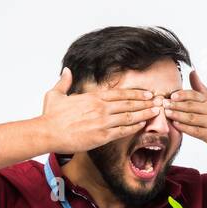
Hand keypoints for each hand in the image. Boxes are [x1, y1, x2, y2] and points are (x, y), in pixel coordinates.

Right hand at [38, 68, 162, 153]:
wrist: (47, 132)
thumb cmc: (50, 115)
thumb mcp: (55, 94)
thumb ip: (64, 82)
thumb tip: (66, 71)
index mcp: (93, 97)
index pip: (120, 93)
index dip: (135, 93)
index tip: (147, 93)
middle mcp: (100, 108)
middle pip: (128, 103)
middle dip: (145, 102)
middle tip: (159, 101)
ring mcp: (102, 122)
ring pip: (129, 116)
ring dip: (144, 114)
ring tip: (156, 112)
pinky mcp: (101, 136)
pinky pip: (122, 131)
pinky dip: (134, 127)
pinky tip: (143, 125)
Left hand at [167, 70, 206, 155]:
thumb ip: (201, 88)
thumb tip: (192, 72)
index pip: (195, 95)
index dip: (183, 95)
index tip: (172, 95)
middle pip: (191, 106)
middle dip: (176, 105)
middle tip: (164, 104)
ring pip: (192, 118)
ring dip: (178, 115)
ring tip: (167, 113)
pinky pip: (195, 131)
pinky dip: (185, 128)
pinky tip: (176, 125)